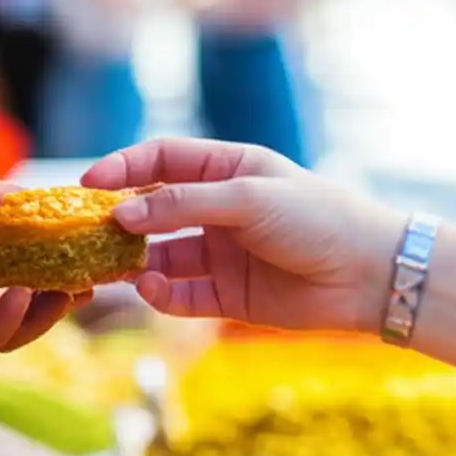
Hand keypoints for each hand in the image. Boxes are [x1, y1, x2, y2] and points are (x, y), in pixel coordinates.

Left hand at [0, 176, 82, 363]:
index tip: (94, 247)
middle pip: (26, 306)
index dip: (60, 264)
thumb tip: (36, 194)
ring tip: (72, 287)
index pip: (24, 271)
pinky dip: (2, 326)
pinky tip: (21, 295)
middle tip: (100, 275)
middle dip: (65, 294)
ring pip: (8, 332)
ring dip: (43, 313)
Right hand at [82, 138, 403, 331]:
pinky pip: (181, 294)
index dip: (124, 168)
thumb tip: (122, 213)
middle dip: (120, 221)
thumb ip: (182, 204)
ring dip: (134, 261)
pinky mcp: (227, 295)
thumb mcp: (246, 197)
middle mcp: (217, 210)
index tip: (89, 185)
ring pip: (161, 256)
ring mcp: (221, 253)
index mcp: (226, 169)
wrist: (367, 274)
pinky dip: (161, 294)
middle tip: (88, 233)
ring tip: (113, 267)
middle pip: (153, 210)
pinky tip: (151, 289)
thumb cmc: (316, 217)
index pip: (162, 160)